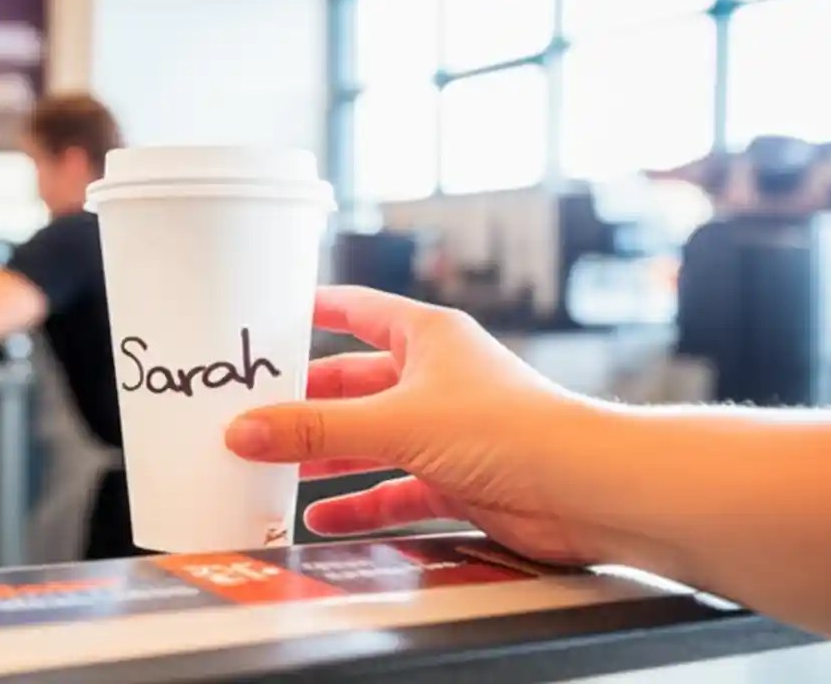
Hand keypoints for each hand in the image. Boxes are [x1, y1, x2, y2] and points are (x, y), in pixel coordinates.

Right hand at [225, 286, 599, 563]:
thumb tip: (244, 430)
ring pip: (369, 441)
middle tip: (252, 414)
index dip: (313, 312)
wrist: (585, 491)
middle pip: (353, 386)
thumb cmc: (511, 428)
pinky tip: (322, 518)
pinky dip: (359, 504)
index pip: (357, 311)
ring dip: (325, 457)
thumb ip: (316, 430)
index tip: (267, 321)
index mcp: (427, 337)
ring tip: (271, 469)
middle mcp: (435, 379)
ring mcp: (444, 431)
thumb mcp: (396, 422)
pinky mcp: (455, 480)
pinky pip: (392, 491)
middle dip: (305, 403)